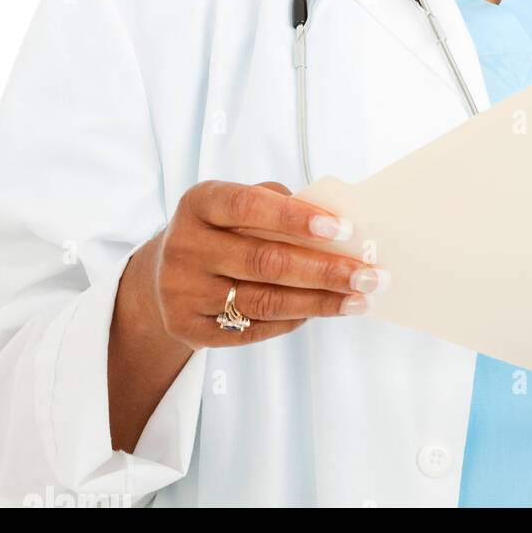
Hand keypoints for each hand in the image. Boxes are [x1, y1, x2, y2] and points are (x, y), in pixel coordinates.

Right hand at [131, 179, 389, 349]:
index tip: (344, 229)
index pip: (249, 205)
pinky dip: (294, 320)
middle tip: (370, 274)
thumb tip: (339, 229)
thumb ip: (280, 206)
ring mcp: (182, 292)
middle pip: (264, 261)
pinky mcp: (188, 329)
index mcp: (199, 203)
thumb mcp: (238, 205)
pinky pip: (253, 329)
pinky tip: (323, 311)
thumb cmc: (222, 230)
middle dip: (325, 269)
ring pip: (264, 301)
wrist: (162, 275)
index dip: (296, 216)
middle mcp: (184, 246)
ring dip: (321, 302)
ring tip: (361, 299)